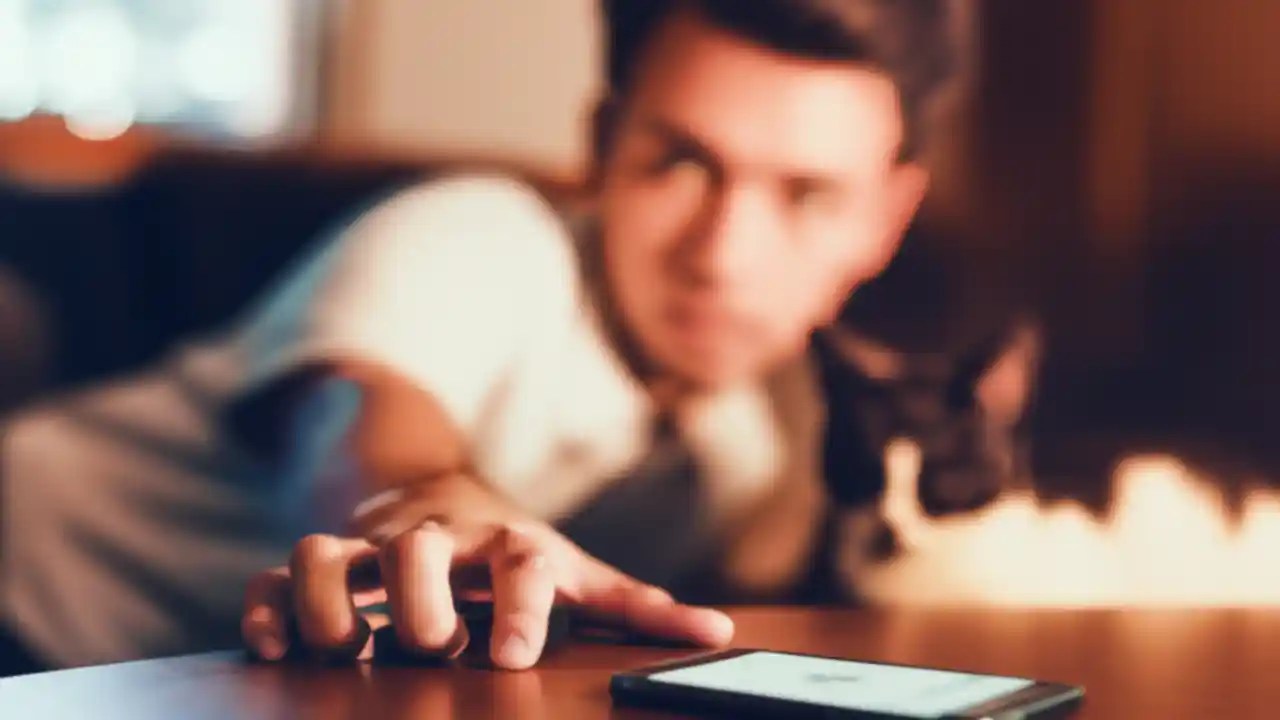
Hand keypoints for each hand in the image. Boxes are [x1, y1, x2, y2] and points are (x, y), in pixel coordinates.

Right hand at [241, 477, 734, 669]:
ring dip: (329, 604)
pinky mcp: (323, 564)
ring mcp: (370, 551)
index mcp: (505, 545)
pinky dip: (265, 607)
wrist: (436, 498)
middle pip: (417, 553)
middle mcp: (436, 542)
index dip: (518, 606)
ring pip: (325, 554)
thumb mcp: (574, 572)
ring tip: (349, 651)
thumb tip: (718, 633)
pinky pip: (270, 577)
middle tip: (434, 647)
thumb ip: (635, 606)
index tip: (511, 656)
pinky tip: (275, 648)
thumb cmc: (511, 553)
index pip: (521, 563)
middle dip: (420, 605)